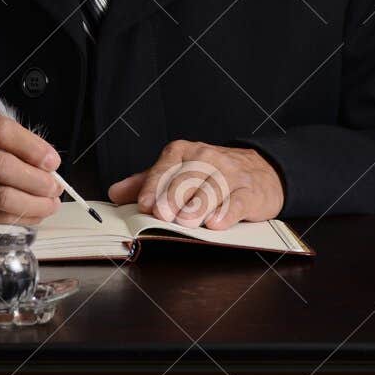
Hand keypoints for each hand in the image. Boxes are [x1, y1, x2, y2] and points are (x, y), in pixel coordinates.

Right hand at [0, 108, 63, 237]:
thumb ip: (6, 138)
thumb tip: (46, 162)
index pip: (1, 132)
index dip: (32, 147)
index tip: (52, 160)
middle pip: (2, 168)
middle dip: (37, 181)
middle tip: (55, 187)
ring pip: (0, 199)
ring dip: (34, 204)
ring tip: (50, 203)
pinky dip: (20, 219)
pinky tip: (33, 215)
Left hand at [107, 141, 283, 231]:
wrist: (260, 170)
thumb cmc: (210, 173)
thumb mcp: (177, 171)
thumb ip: (147, 181)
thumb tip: (115, 193)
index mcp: (184, 152)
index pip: (166, 166)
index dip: (154, 185)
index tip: (145, 204)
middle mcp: (207, 159)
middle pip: (188, 178)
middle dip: (174, 196)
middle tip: (163, 215)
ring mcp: (230, 174)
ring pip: (212, 189)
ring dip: (198, 206)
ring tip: (187, 221)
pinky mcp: (249, 192)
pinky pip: (238, 201)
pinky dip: (227, 212)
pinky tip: (216, 223)